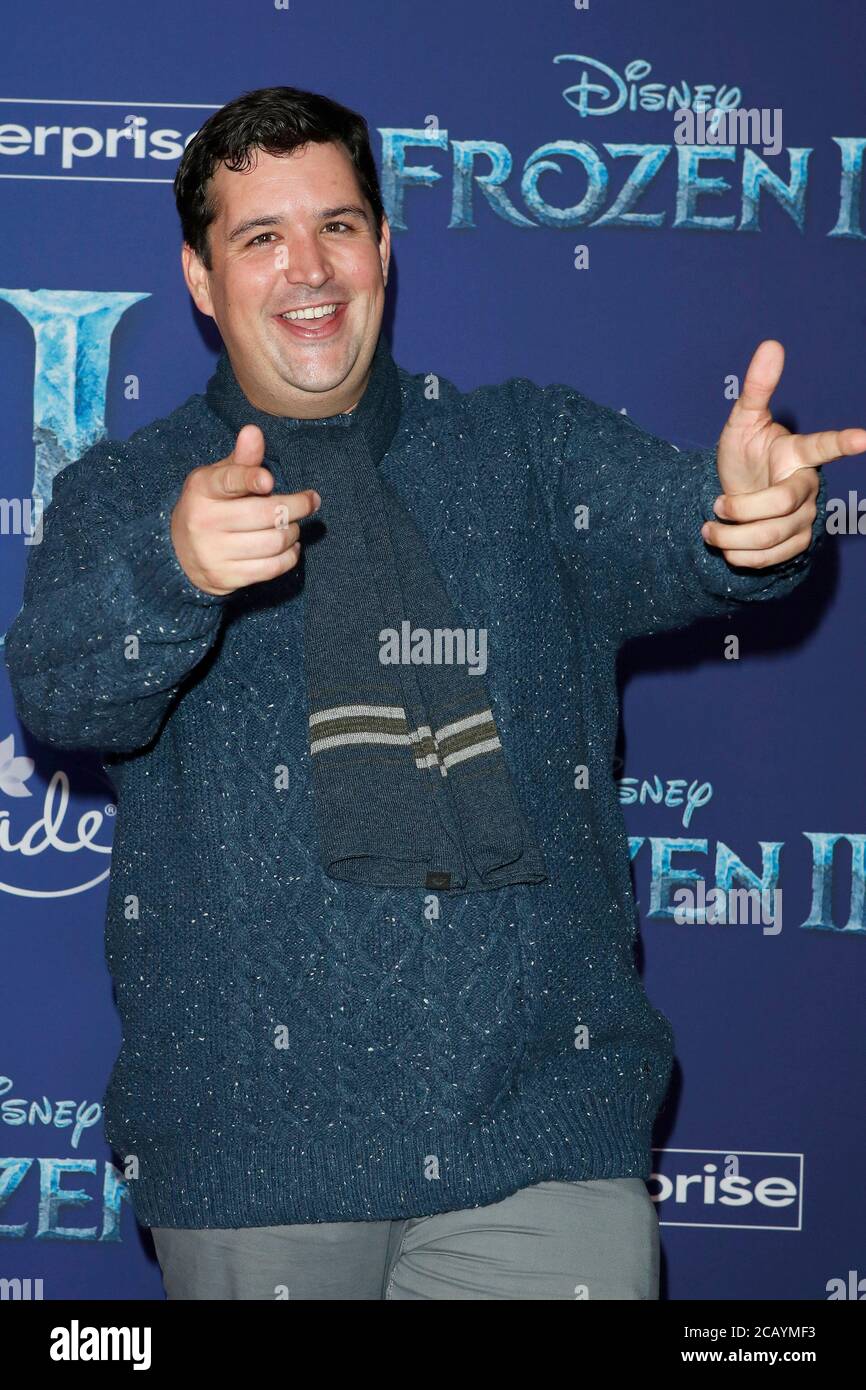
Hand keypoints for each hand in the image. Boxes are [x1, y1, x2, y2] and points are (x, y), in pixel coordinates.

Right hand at [170, 424, 320, 594]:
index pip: (229, 481)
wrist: (179, 552)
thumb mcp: (217, 479)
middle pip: (265, 514)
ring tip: (294, 525)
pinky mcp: (226, 577)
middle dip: (297, 507)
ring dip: (293, 532)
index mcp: (202, 489)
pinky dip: (289, 556)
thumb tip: (254, 431)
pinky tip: (290, 546)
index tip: (269, 480)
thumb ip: (241, 459)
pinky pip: (271, 568)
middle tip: (310, 501)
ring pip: (273, 542)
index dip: (250, 479)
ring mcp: (214, 552)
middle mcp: (204, 521)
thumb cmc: (209, 506)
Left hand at [699, 339, 865, 567]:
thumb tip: (771, 344)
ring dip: (731, 537)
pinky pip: (768, 559)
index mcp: (797, 453)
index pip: (824, 446)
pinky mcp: (796, 545)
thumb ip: (756, 389)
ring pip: (771, 536)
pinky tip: (726, 547)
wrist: (733, 499)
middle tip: (716, 507)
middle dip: (740, 509)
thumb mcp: (742, 423)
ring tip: (711, 529)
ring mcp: (804, 517)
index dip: (845, 442)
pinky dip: (738, 556)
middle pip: (781, 504)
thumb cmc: (743, 456)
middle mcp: (807, 486)